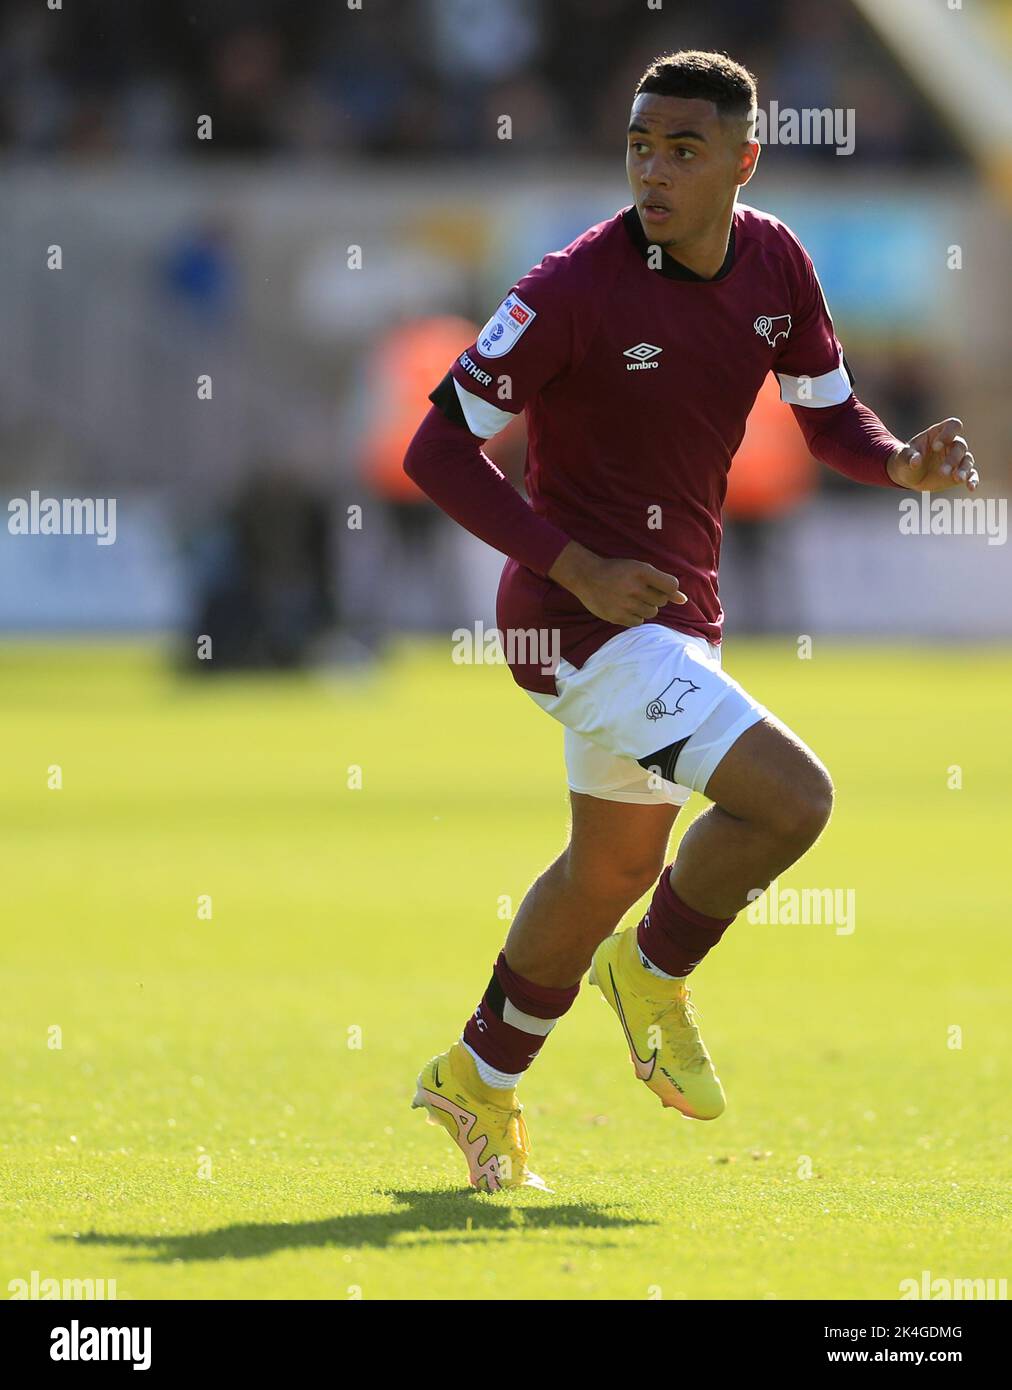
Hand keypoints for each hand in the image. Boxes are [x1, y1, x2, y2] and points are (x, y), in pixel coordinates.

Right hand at [549, 540, 685, 624]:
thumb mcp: (639, 569)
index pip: (671, 586)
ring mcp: (625, 604)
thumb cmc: (617, 571)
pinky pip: (638, 622)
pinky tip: (625, 607)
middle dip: (654, 597)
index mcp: (641, 571)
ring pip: (651, 613)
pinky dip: (635, 616)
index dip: (669, 589)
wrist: (587, 577)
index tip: (660, 587)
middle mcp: (634, 588)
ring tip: (631, 599)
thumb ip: (662, 583)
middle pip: (661, 601)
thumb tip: (684, 600)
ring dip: (645, 607)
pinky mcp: (617, 616)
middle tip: (640, 591)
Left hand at [886, 417, 977, 491]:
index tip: (936, 447)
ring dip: (963, 469)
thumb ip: (909, 457)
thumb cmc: (905, 460)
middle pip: (960, 446)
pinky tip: (971, 488)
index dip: (948, 434)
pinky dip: (972, 480)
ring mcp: (957, 459)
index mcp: (938, 433)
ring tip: (958, 479)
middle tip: (942, 472)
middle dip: (952, 459)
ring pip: (967, 460)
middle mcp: (951, 444)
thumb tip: (915, 462)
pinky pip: (971, 474)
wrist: (908, 475)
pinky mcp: (959, 472)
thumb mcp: (903, 457)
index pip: (952, 426)